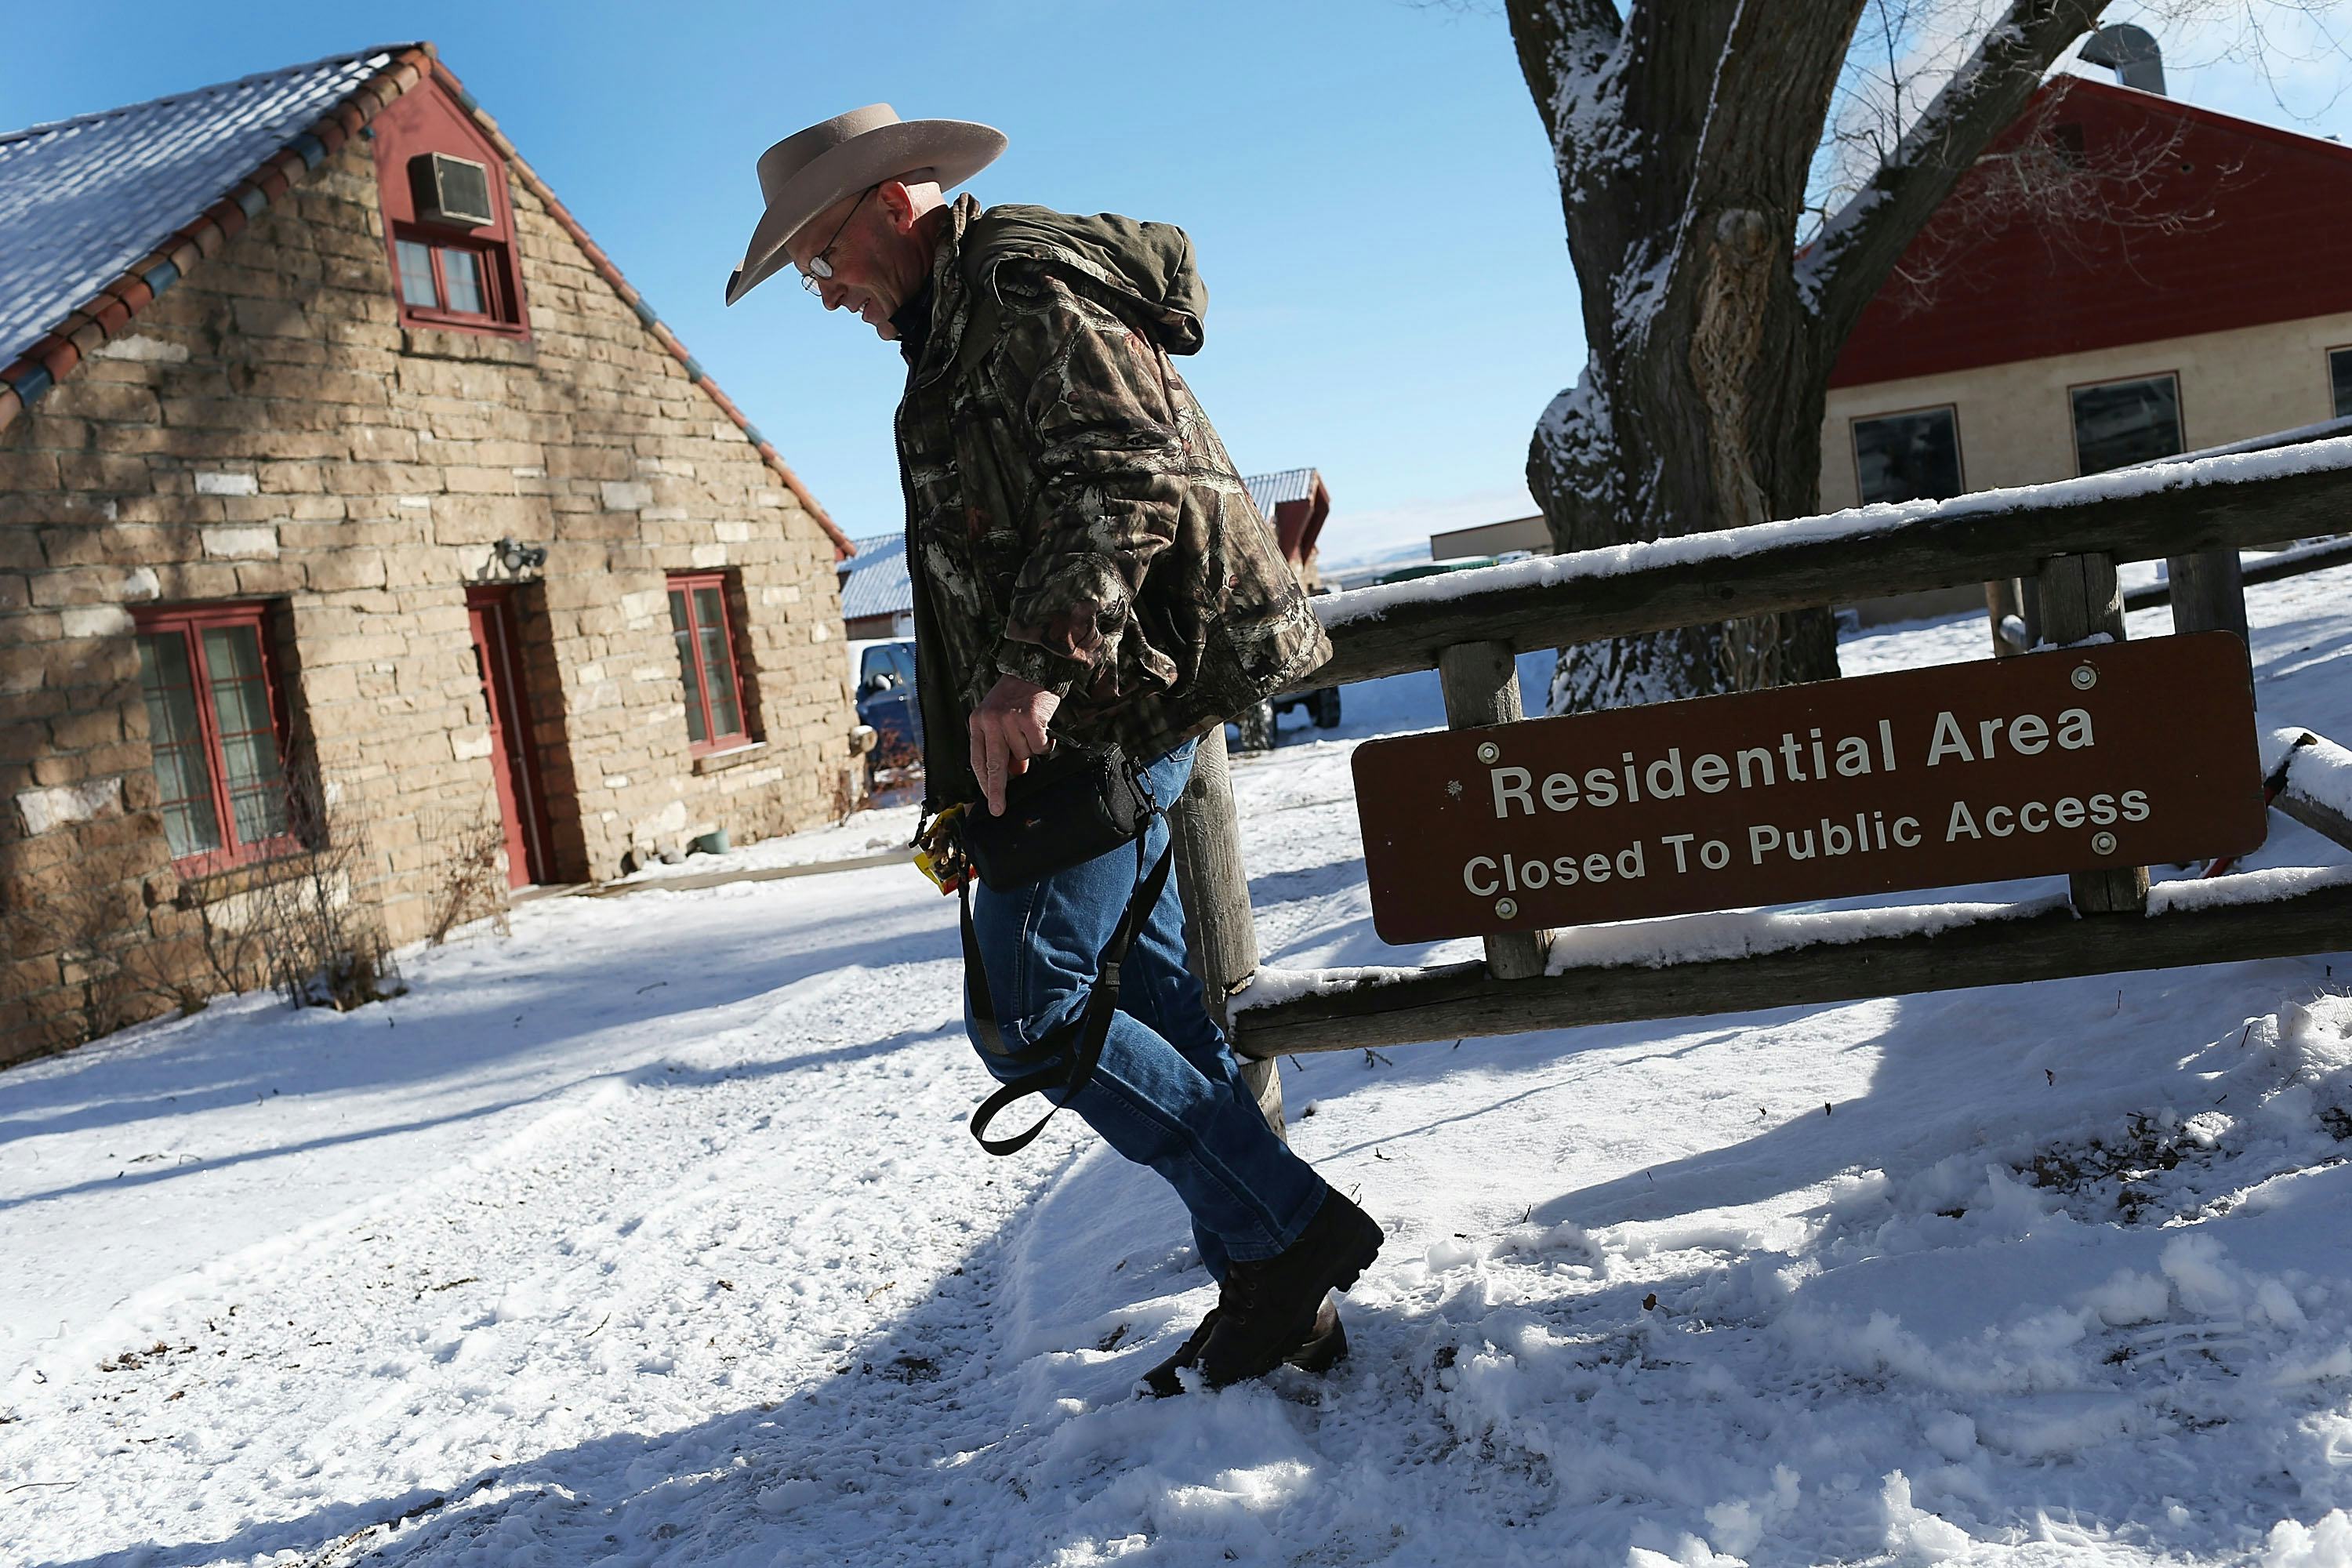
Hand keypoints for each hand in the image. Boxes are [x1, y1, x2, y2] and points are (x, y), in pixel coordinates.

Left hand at [969, 674, 1060, 815]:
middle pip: (993, 765)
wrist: (1036, 668)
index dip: (983, 781)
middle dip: (997, 790)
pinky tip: (1042, 727)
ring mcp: (1008, 720)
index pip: (977, 759)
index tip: (989, 799)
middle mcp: (989, 721)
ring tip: (1032, 729)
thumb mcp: (1002, 719)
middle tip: (998, 809)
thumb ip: (1003, 746)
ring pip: (1024, 754)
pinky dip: (1044, 742)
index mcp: (978, 722)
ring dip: (1032, 749)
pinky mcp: (1029, 719)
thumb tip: (1014, 774)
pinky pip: (1039, 746)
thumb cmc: (1018, 695)